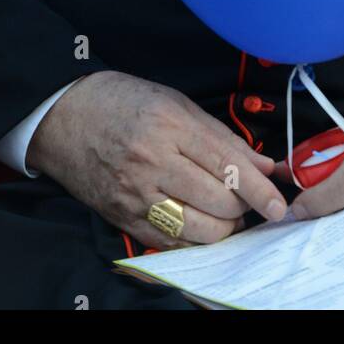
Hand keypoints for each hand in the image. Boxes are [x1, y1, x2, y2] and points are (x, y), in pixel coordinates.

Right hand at [27, 70, 286, 249]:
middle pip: (218, 201)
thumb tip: (265, 165)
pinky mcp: (122, 217)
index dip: (260, 190)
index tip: (279, 204)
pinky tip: (201, 225)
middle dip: (244, 208)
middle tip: (249, 201)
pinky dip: (194, 240)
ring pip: (198, 230)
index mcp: (170, 124)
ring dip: (223, 228)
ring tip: (227, 215)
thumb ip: (221, 136)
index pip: (228, 165)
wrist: (64, 116)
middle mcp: (153, 161)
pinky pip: (171, 242)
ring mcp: (136, 194)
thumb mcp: (175, 102)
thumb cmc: (122, 101)